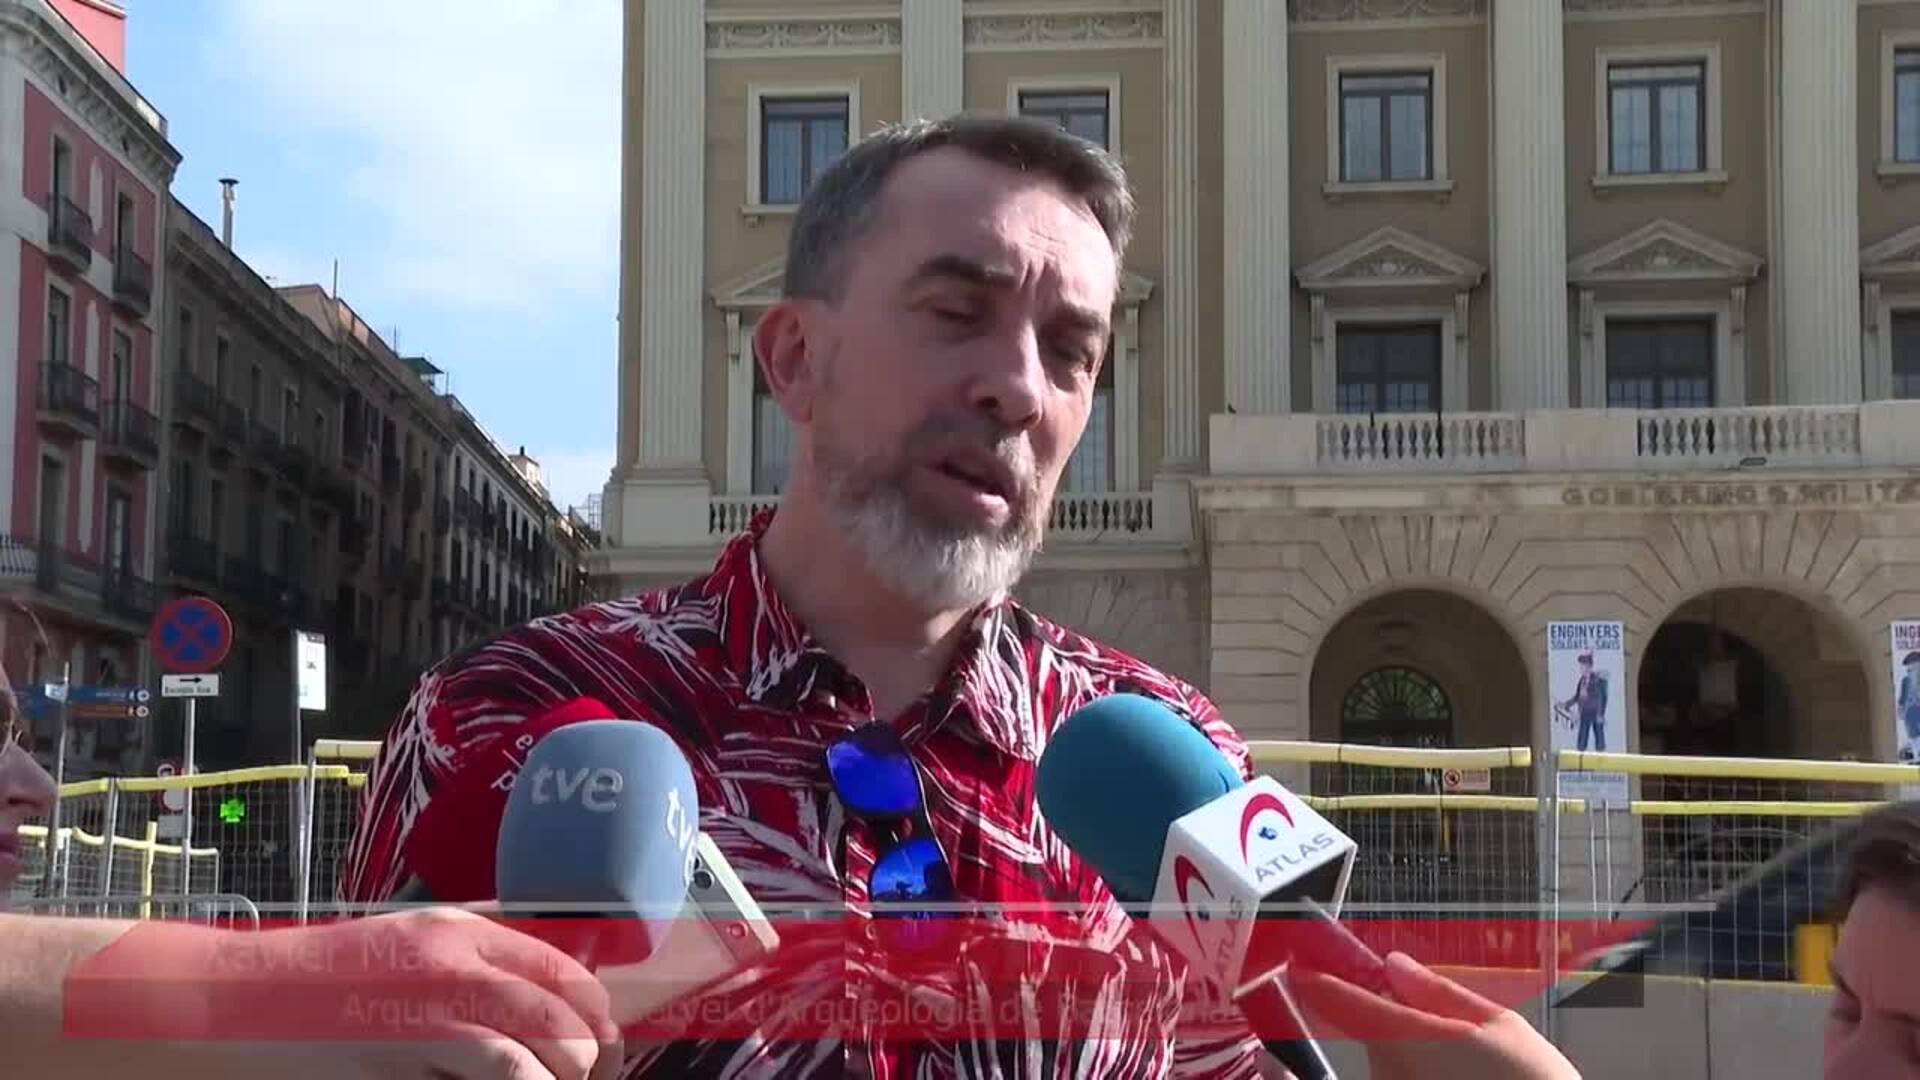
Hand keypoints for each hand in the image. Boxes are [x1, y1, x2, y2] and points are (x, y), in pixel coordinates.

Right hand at [162, 907, 623, 1078]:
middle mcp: (455, 957)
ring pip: (545, 1044)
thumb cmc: (303, 993)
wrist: (222, 1002)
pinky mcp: (408, 1045)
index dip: (595, 1017)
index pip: (563, 969)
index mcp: (456, 931)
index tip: (602, 1052)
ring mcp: (432, 1002)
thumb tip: (523, 1018)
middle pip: (566, 1009)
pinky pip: (499, 1068)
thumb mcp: (393, 961)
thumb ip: (455, 977)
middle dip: (590, 1058)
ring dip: (563, 1076)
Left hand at [1289, 951, 1579, 1079]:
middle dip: (1399, 1028)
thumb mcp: (1499, 1025)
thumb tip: (1394, 966)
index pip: (1338, 1000)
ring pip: (1389, 1066)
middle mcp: (1385, 1073)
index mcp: (1404, 1038)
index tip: (1304, 962)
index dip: (1318, 977)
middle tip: (1454, 1038)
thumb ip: (1439, 993)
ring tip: (1469, 1072)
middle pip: (1371, 1035)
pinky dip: (1421, 1079)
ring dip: (1414, 1063)